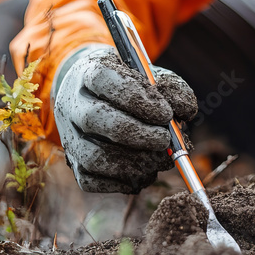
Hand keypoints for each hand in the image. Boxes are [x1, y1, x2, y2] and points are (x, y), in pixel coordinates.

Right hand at [52, 44, 197, 192]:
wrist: (97, 97)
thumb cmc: (130, 86)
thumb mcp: (151, 77)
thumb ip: (172, 89)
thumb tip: (186, 111)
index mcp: (89, 72)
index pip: (104, 80)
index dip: (136, 99)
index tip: (165, 113)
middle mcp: (72, 103)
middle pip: (95, 119)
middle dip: (136, 134)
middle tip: (164, 140)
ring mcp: (68, 135)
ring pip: (92, 156)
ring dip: (132, 163)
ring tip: (160, 160)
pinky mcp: (72, 162)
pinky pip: (90, 180)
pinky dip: (121, 182)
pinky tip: (144, 173)